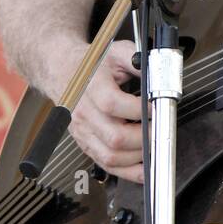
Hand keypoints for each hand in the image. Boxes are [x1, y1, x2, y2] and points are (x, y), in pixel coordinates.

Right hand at [48, 37, 148, 183]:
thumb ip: (138, 61)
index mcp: (90, 86)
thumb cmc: (91, 63)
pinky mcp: (85, 143)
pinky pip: (106, 164)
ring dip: (138, 157)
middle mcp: (83, 112)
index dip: (138, 110)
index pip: (112, 104)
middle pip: (114, 136)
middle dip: (144, 137)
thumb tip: (158, 73)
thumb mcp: (116, 52)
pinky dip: (128, 171)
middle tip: (160, 130)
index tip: (157, 108)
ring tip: (154, 146)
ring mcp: (83, 131)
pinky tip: (144, 169)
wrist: (63, 70)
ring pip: (110, 156)